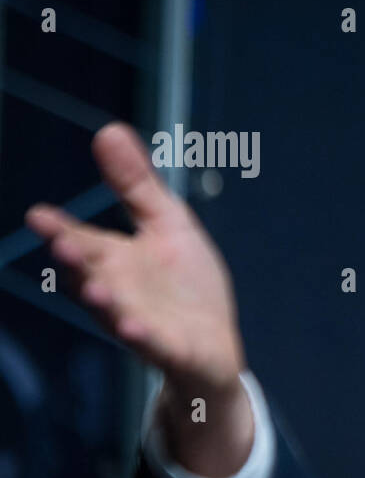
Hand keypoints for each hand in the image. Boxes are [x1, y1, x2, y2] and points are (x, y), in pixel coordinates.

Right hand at [26, 122, 252, 477]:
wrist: (213, 344)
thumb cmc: (184, 284)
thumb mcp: (167, 224)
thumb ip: (136, 185)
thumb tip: (108, 129)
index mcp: (113, 260)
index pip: (81, 240)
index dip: (61, 230)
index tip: (38, 216)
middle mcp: (117, 291)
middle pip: (89, 275)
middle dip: (75, 262)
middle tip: (61, 246)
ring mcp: (138, 322)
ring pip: (113, 312)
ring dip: (103, 302)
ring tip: (94, 289)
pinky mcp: (166, 348)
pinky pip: (150, 343)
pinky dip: (141, 335)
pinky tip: (134, 326)